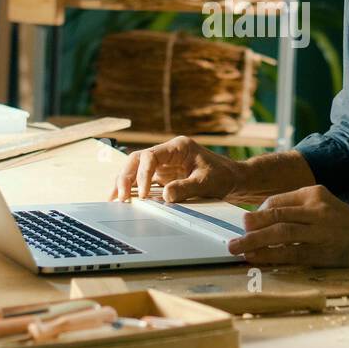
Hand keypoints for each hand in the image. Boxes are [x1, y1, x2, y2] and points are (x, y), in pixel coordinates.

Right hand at [108, 136, 243, 202]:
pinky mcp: (163, 176)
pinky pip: (142, 180)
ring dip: (124, 183)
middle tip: (120, 198)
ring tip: (113, 200)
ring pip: (135, 168)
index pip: (151, 156)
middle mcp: (168, 153)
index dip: (143, 174)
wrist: (234, 180)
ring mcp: (164, 164)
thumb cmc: (224, 177)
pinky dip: (132, 189)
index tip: (145, 195)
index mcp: (178, 147)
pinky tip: (122, 200)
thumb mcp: (207, 182)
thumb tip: (165, 196)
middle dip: (126, 177)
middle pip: (137, 159)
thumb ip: (186, 188)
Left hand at [227, 185, 348, 268]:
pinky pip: (290, 254)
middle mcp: (316, 209)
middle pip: (276, 215)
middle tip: (233, 236)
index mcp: (314, 193)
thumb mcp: (323, 204)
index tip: (246, 224)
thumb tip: (260, 218)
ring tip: (236, 248)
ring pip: (280, 233)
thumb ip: (296, 208)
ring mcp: (320, 230)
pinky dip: (270, 256)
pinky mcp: (322, 251)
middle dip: (251, 225)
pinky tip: (256, 258)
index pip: (277, 201)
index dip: (258, 214)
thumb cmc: (343, 223)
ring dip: (255, 241)